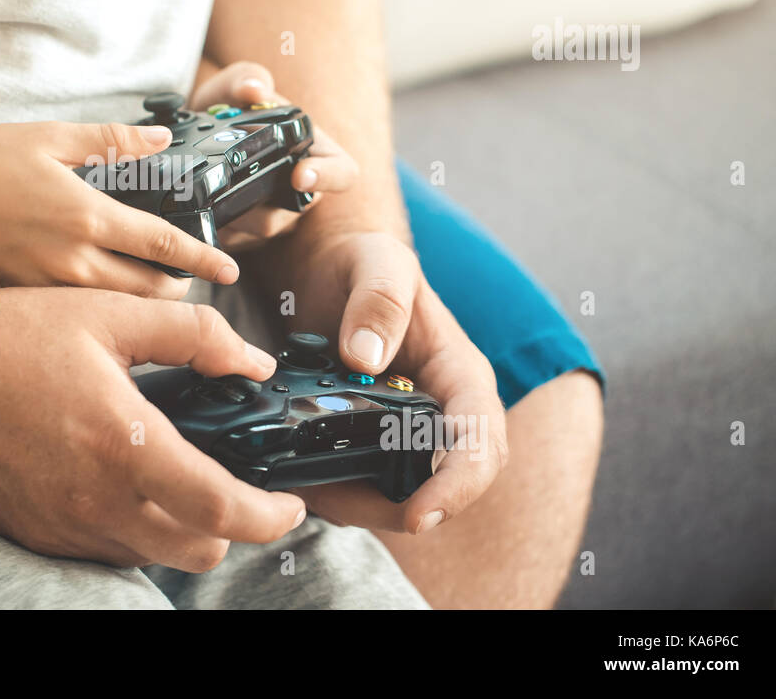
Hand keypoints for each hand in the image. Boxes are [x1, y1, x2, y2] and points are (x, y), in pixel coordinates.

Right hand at [0, 120, 243, 297]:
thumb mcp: (53, 137)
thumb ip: (113, 140)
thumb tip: (160, 139)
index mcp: (87, 216)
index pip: (163, 244)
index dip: (204, 258)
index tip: (230, 268)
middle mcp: (72, 259)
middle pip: (146, 289)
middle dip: (177, 289)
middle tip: (189, 279)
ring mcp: (45, 284)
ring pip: (112, 306)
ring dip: (139, 300)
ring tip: (150, 286)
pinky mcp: (21, 296)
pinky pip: (73, 309)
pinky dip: (96, 306)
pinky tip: (97, 294)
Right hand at [0, 287, 307, 569]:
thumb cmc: (2, 335)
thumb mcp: (106, 315)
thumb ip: (192, 336)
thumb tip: (251, 360)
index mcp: (123, 445)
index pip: (223, 511)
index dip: (271, 516)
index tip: (289, 504)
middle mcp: (94, 500)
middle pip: (199, 551)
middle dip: (231, 526)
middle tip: (234, 484)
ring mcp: (59, 525)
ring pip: (152, 555)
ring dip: (181, 528)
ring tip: (176, 475)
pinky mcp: (31, 533)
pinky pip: (102, 551)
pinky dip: (130, 529)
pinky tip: (120, 480)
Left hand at [189, 61, 356, 251]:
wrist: (189, 132)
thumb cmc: (223, 108)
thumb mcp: (229, 88)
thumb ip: (244, 79)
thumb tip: (255, 90)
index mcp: (310, 148)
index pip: (343, 172)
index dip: (328, 177)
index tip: (300, 176)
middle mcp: (297, 185)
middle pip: (296, 209)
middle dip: (263, 203)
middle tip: (228, 190)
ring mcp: (274, 212)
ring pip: (264, 228)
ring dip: (235, 213)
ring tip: (205, 192)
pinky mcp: (246, 231)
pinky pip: (236, 240)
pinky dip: (216, 224)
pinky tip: (198, 208)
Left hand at [269, 231, 508, 533]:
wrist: (330, 266)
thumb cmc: (366, 261)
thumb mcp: (376, 263)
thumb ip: (379, 301)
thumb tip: (366, 359)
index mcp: (459, 373)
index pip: (480, 439)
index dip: (459, 483)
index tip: (422, 514)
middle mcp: (440, 410)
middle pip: (440, 483)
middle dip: (392, 508)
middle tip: (332, 502)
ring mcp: (403, 430)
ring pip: (395, 493)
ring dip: (354, 504)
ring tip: (305, 489)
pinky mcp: (366, 440)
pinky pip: (359, 482)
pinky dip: (331, 489)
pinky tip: (296, 478)